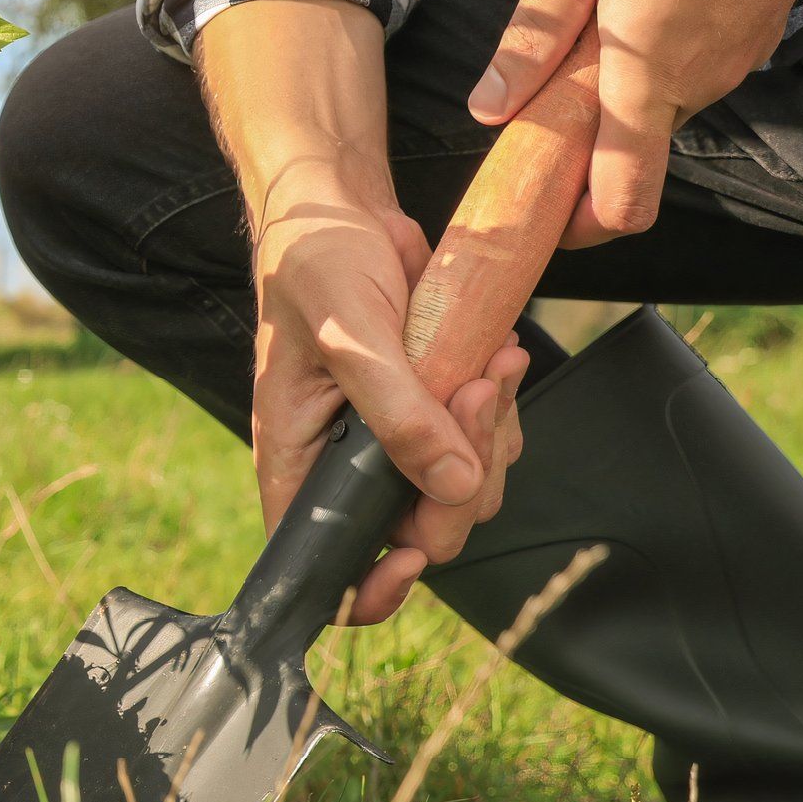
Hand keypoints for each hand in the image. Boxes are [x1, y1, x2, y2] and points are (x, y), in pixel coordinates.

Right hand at [251, 157, 528, 622]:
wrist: (342, 213)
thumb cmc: (317, 267)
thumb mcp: (350, 335)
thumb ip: (397, 413)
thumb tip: (454, 485)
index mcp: (299, 463)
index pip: (324, 565)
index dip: (372, 587)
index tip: (415, 557)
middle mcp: (346, 466)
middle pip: (421, 531)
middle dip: (462, 477)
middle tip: (475, 395)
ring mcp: (396, 441)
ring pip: (466, 488)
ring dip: (492, 430)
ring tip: (488, 362)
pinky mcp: (437, 411)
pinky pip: (489, 442)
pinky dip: (503, 405)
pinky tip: (498, 354)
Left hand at [470, 0, 802, 245]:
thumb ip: (535, 34)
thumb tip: (489, 110)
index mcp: (651, 74)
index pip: (622, 202)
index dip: (572, 225)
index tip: (528, 210)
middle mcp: (703, 81)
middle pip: (630, 151)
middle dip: (576, 137)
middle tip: (527, 87)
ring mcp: (736, 53)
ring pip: (658, 100)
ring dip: (610, 81)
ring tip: (580, 10)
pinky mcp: (754, 23)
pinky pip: (688, 61)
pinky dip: (648, 48)